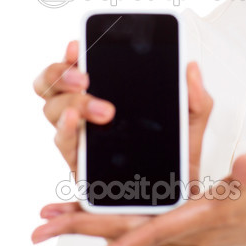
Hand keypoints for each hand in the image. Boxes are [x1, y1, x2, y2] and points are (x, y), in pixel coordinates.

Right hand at [32, 41, 213, 181]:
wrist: (174, 200)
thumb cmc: (176, 159)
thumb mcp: (191, 126)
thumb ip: (195, 98)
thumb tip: (191, 68)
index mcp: (104, 93)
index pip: (76, 67)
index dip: (70, 55)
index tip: (78, 45)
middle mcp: (83, 112)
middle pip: (50, 85)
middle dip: (60, 74)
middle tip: (85, 78)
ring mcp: (78, 137)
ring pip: (52, 110)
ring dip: (71, 103)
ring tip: (101, 109)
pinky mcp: (77, 163)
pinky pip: (62, 142)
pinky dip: (66, 128)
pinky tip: (77, 122)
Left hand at [32, 147, 245, 245]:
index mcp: (204, 218)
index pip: (153, 234)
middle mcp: (191, 236)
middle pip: (127, 238)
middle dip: (83, 233)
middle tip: (39, 229)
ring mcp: (189, 240)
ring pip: (132, 239)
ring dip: (93, 233)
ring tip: (54, 222)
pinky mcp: (189, 236)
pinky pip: (146, 239)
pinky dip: (116, 236)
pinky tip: (96, 233)